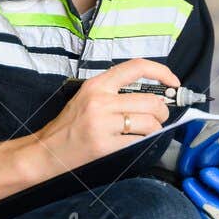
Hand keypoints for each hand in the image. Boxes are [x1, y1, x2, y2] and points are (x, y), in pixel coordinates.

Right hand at [28, 59, 174, 173]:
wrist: (45, 151)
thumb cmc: (69, 126)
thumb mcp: (87, 98)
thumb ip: (116, 93)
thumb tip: (155, 97)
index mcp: (96, 85)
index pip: (136, 67)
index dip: (161, 72)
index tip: (173, 82)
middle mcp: (100, 100)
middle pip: (151, 101)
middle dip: (162, 112)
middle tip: (156, 118)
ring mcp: (102, 123)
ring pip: (150, 122)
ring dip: (155, 129)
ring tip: (144, 132)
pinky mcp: (105, 145)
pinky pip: (139, 141)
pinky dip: (143, 142)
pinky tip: (134, 142)